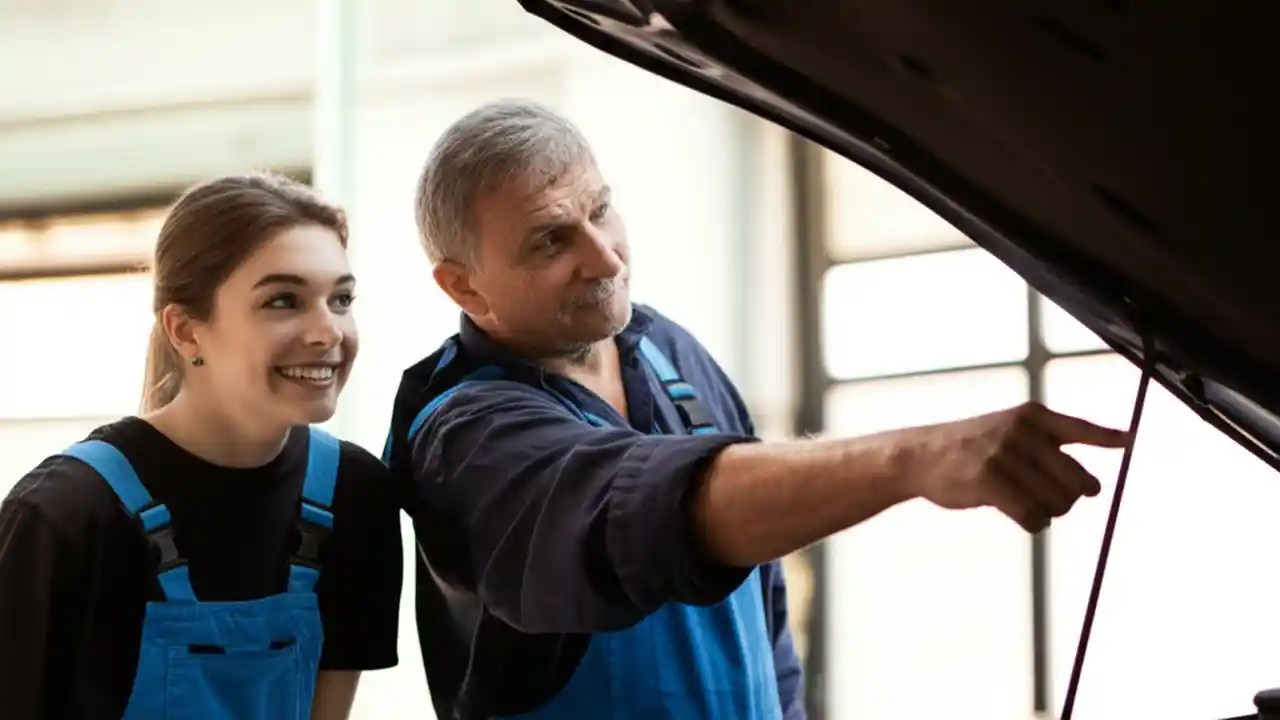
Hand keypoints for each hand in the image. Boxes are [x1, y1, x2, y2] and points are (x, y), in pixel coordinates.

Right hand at [903, 402, 1129, 531]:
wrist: (920, 456)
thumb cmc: (969, 448)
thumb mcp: (1006, 430)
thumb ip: (1047, 450)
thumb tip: (1091, 486)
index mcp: (1031, 417)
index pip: (1078, 428)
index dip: (1106, 437)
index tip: (1129, 440)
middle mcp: (1022, 431)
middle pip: (1076, 479)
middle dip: (1069, 497)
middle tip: (1052, 502)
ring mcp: (1005, 455)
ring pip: (1057, 501)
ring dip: (1050, 512)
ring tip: (1030, 506)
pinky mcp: (990, 481)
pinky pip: (1033, 515)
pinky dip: (1036, 524)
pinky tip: (1027, 520)